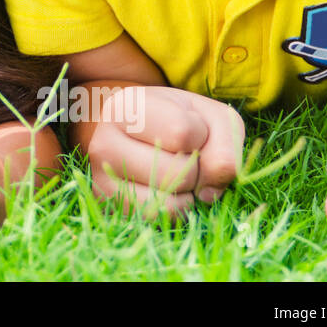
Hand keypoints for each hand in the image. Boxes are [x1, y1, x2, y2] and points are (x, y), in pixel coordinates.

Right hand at [85, 85, 243, 216]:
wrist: (135, 131)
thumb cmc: (178, 119)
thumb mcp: (209, 116)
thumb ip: (226, 145)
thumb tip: (208, 194)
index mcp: (126, 108)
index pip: (182, 132)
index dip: (201, 135)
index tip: (189, 127)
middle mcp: (103, 142)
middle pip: (177, 172)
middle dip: (197, 169)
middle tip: (184, 155)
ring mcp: (100, 177)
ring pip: (167, 202)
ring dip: (188, 194)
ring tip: (176, 173)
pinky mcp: (108, 205)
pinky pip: (157, 219)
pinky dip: (175, 210)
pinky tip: (168, 191)